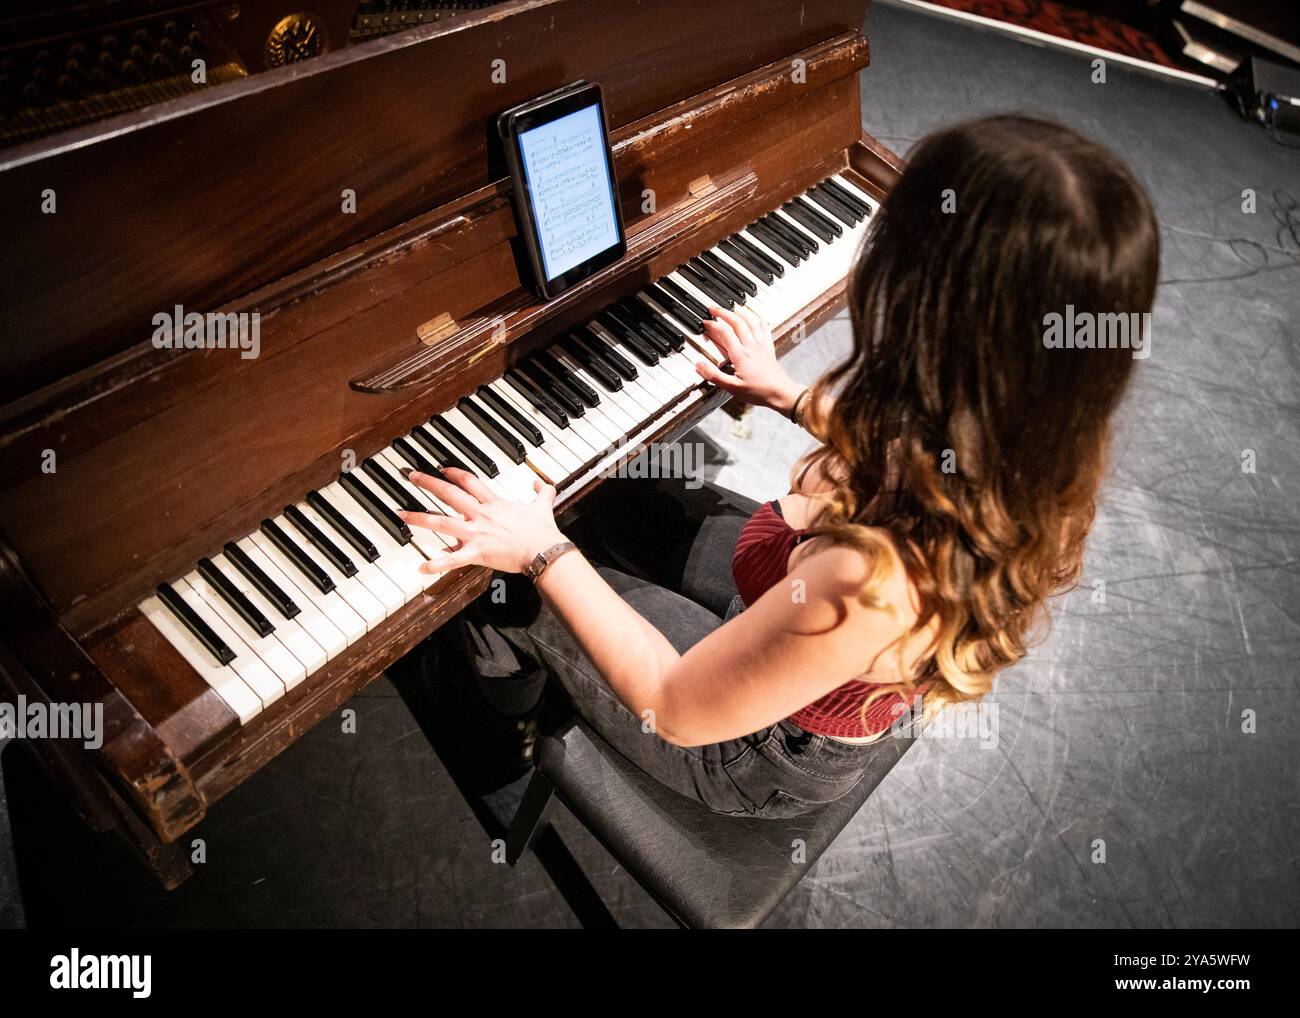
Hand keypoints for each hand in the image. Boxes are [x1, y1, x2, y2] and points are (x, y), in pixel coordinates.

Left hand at [397, 468, 565, 574]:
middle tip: (411, 476)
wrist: (544, 550)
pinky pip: (453, 560)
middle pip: (449, 494)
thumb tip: (542, 483)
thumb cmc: (543, 531)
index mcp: (494, 503)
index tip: (441, 469)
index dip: (454, 473)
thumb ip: (542, 492)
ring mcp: (476, 534)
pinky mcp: (477, 553)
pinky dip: (436, 564)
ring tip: (402, 515)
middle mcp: (481, 515)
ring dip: (420, 518)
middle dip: (428, 484)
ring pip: (442, 523)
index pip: (469, 482)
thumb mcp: (543, 506)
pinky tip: (421, 567)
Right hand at [694, 305, 804, 414]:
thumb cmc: (759, 392)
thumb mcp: (732, 387)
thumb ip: (714, 376)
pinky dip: (761, 323)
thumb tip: (699, 366)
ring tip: (733, 309)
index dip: (713, 324)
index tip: (704, 322)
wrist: (781, 394)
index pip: (724, 332)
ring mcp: (761, 347)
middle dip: (724, 313)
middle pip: (737, 323)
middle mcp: (751, 347)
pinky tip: (760, 319)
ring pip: (751, 324)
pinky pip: (765, 332)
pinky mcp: (769, 351)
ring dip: (740, 314)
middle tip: (714, 309)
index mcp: (740, 355)